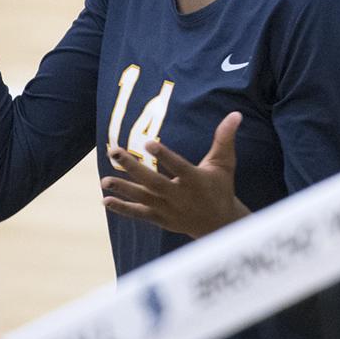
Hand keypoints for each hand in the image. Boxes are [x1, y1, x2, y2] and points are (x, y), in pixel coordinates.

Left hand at [102, 112, 248, 238]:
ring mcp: (168, 209)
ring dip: (122, 188)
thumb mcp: (224, 163)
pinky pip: (139, 213)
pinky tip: (106, 200)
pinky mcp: (160, 219)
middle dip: (132, 167)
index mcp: (194, 180)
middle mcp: (179, 196)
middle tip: (113, 151)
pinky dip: (123, 208)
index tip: (148, 143)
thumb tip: (235, 114)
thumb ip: (225, 139)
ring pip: (142, 198)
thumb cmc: (221, 188)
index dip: (164, 156)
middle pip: (152, 181)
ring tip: (104, 180)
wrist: (219, 225)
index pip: (178, 167)